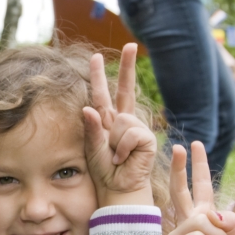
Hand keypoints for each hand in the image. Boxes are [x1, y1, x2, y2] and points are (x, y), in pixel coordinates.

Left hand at [83, 45, 156, 206]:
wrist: (119, 189)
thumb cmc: (104, 172)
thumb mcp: (92, 149)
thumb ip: (91, 129)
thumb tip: (87, 108)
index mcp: (106, 121)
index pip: (101, 94)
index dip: (99, 75)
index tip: (98, 56)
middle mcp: (122, 121)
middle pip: (124, 88)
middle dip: (128, 66)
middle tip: (131, 45)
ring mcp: (136, 128)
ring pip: (122, 120)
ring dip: (114, 141)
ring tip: (116, 156)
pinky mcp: (146, 138)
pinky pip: (131, 133)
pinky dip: (124, 148)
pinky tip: (125, 158)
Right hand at [166, 142, 234, 234]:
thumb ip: (228, 220)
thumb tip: (215, 214)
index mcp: (201, 219)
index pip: (198, 189)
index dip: (197, 167)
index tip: (194, 146)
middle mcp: (186, 224)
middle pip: (181, 190)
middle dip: (181, 167)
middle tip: (179, 146)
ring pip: (204, 220)